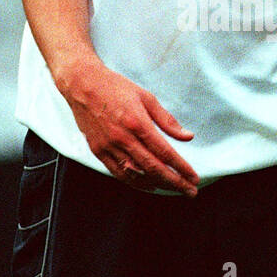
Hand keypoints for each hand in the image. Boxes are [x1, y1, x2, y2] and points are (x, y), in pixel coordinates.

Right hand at [59, 58, 198, 196]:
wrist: (82, 84)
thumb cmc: (115, 87)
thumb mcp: (146, 97)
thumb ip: (167, 120)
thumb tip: (188, 136)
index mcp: (137, 122)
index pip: (164, 152)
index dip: (181, 168)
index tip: (194, 178)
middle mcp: (122, 137)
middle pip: (152, 168)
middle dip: (174, 182)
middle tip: (190, 192)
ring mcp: (108, 146)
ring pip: (136, 174)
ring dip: (157, 185)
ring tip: (172, 189)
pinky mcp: (98, 150)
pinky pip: (118, 172)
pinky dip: (135, 182)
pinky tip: (148, 184)